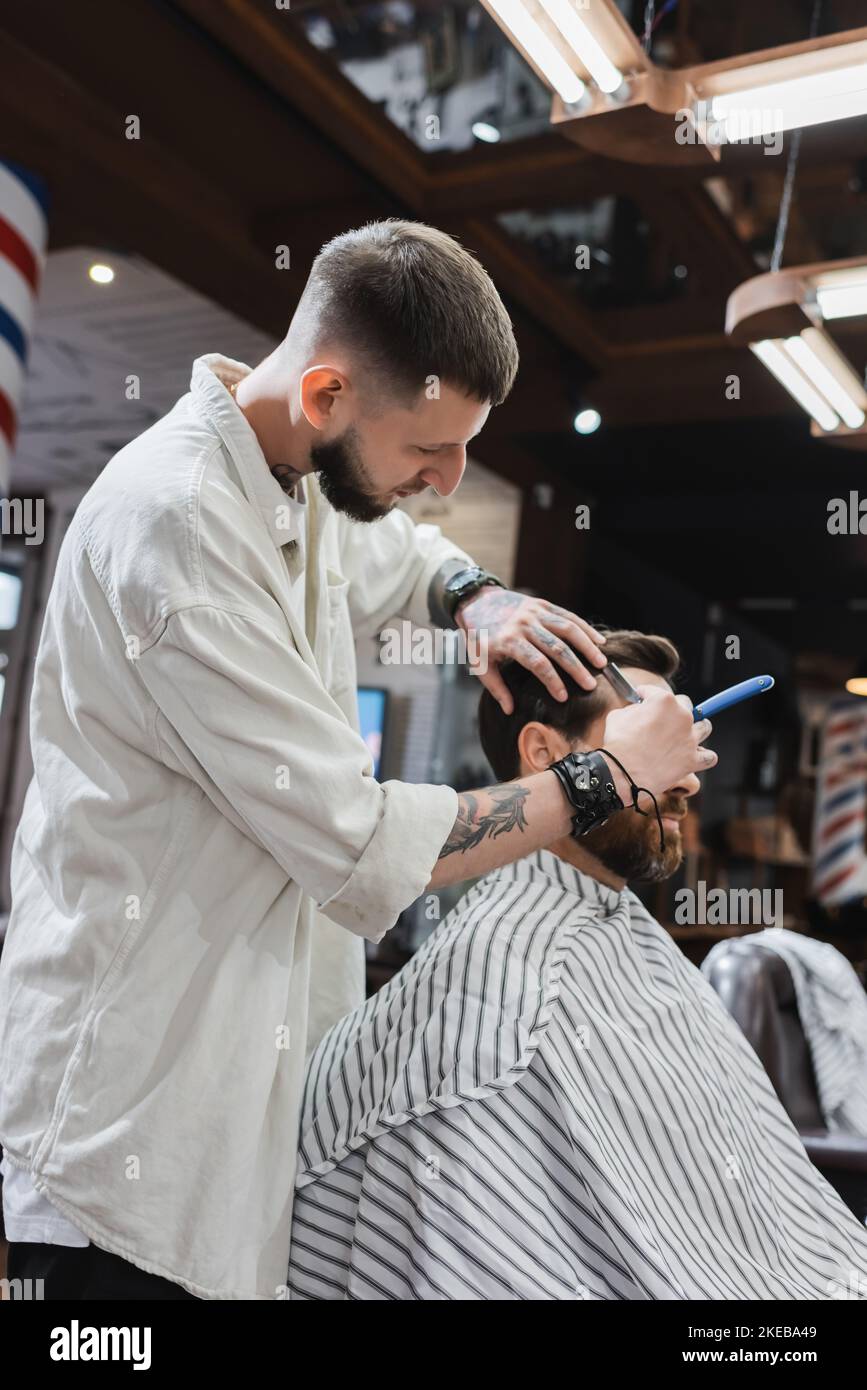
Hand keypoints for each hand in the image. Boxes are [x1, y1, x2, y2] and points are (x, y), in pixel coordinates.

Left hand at [455, 586, 606, 713]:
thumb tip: (509, 710)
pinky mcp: (542, 604)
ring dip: (586, 646)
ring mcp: (535, 612)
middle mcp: (524, 625)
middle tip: (590, 685)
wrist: (476, 601)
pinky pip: (567, 616)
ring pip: (567, 629)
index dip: (552, 680)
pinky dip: (585, 628)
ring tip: (601, 663)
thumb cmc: (479, 638)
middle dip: (576, 668)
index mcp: (508, 641)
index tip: (563, 697)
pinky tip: (598, 641)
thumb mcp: (479, 663)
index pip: (537, 663)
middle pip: (556, 648)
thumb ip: (495, 687)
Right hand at [601, 687, 716, 805]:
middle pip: (686, 704)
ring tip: (687, 733)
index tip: (643, 699)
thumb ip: (633, 709)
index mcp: (663, 701)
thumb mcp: (618, 716)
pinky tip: (694, 756)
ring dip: (696, 728)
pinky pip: (709, 757)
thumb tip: (638, 710)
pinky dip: (703, 757)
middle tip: (663, 719)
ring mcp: (690, 738)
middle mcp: (682, 716)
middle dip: (674, 710)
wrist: (622, 773)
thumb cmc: (618, 744)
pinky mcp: (692, 759)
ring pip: (704, 727)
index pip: (655, 691)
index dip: (646, 695)